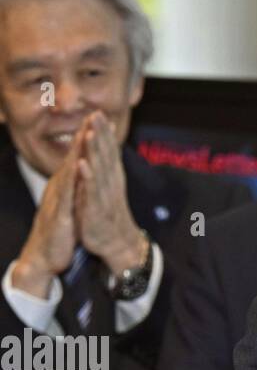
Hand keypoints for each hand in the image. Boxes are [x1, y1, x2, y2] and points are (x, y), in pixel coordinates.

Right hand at [11, 128, 84, 295]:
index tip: (98, 118)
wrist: (44, 255)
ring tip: (87, 132)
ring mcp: (58, 200)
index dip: (87, 137)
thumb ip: (75, 187)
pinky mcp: (59, 214)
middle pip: (72, 157)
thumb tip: (82, 171)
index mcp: (65, 185)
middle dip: (83, 135)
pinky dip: (73, 179)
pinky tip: (79, 166)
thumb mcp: (69, 205)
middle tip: (94, 114)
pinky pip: (67, 194)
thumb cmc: (59, 230)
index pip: (77, 156)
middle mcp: (60, 188)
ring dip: (78, 151)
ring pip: (69, 171)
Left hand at [75, 110, 145, 274]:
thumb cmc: (108, 214)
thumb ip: (107, 167)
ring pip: (100, 170)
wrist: (117, 243)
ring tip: (91, 132)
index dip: (104, 132)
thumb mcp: (109, 188)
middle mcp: (111, 184)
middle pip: (106, 155)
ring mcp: (104, 196)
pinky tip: (83, 164)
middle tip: (96, 113)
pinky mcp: (96, 210)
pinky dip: (88, 177)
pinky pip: (91, 191)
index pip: (109, 151)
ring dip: (96, 151)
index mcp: (112, 177)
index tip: (98, 111)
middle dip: (101, 134)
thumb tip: (105, 146)